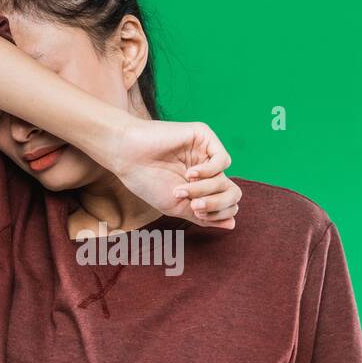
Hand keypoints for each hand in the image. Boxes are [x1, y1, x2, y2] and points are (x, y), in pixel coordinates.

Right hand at [110, 118, 240, 229]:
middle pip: (232, 193)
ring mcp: (206, 153)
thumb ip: (204, 217)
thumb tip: (233, 225)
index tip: (195, 213)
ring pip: (225, 179)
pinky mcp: (204, 137)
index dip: (218, 214)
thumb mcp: (178, 207)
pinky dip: (208, 172)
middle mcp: (207, 170)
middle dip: (217, 204)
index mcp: (202, 187)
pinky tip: (190, 173)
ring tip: (182, 189)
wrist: (128, 156)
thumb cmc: (147, 182)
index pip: (227, 204)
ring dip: (204, 189)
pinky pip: (223, 160)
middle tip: (195, 206)